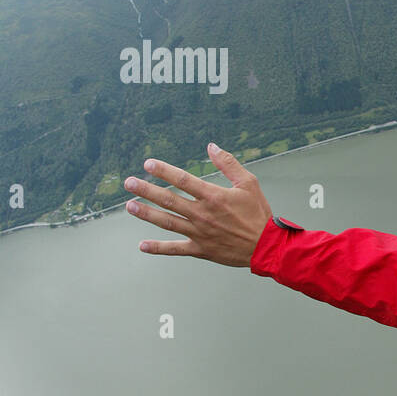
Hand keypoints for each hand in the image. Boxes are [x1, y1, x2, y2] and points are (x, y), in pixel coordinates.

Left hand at [124, 143, 273, 267]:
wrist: (266, 247)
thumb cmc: (258, 214)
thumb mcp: (249, 184)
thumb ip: (228, 164)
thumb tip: (212, 146)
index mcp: (213, 196)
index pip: (182, 180)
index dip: (164, 171)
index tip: (148, 164)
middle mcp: (202, 214)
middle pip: (168, 200)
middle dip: (146, 190)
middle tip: (129, 183)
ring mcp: (199, 232)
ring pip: (167, 222)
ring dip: (147, 214)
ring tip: (130, 206)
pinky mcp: (200, 249)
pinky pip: (175, 248)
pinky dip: (158, 248)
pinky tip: (142, 245)